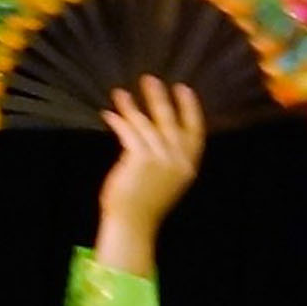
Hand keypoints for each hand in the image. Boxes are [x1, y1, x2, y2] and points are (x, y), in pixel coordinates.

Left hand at [95, 77, 206, 277]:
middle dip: (159, 98)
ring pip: (146, 124)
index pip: (196, 132)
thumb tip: (154, 131)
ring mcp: (160, 159)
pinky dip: (118, 121)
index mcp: (188, 168)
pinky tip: (110, 113)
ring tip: (120, 94)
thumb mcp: (165, 182)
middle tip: (149, 79)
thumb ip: (167, 159)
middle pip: (171, 121)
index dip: (191, 109)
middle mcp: (178, 161)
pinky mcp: (141, 158)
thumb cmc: (144, 207)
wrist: (132, 226)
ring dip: (132, 107)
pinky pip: (129, 132)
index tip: (184, 89)